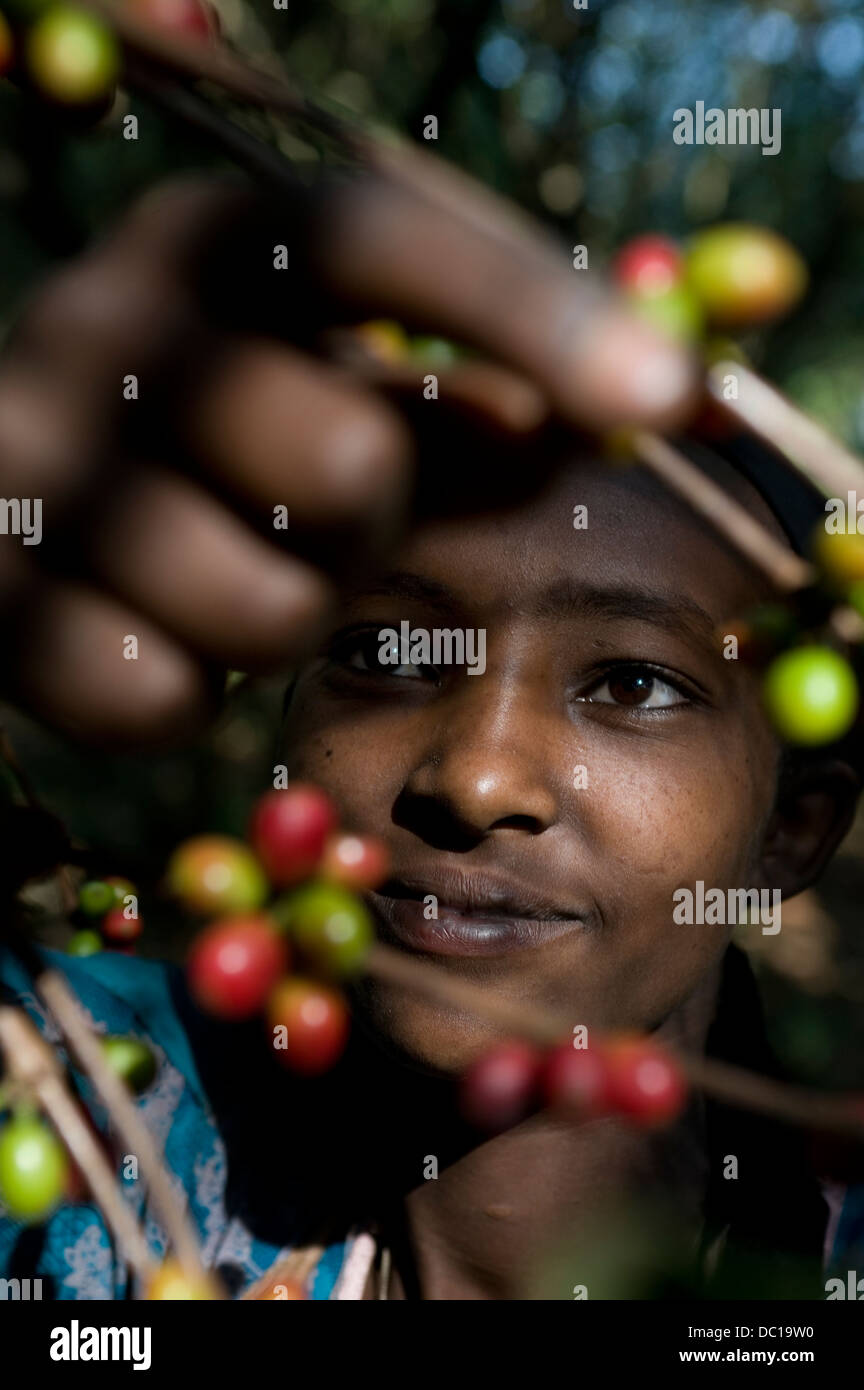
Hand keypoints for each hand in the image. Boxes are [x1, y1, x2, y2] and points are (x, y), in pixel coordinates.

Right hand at [0, 159, 696, 742]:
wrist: (10, 496)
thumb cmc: (211, 437)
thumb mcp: (326, 377)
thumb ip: (462, 390)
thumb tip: (635, 406)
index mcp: (214, 245)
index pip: (378, 239)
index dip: (530, 313)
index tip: (667, 397)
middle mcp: (105, 325)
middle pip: (350, 459)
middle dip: (375, 525)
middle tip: (324, 517)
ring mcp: (27, 459)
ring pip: (263, 610)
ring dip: (281, 617)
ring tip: (230, 574)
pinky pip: (152, 695)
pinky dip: (182, 691)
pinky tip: (151, 635)